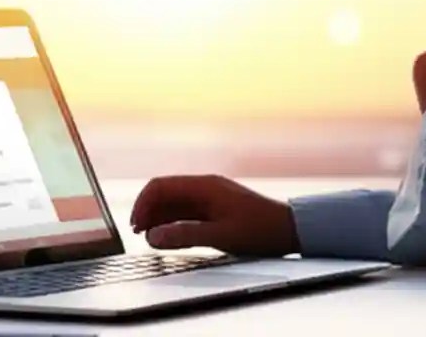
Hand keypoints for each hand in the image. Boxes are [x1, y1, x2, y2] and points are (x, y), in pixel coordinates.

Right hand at [130, 174, 299, 255]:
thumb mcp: (221, 236)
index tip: (135, 226)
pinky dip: (173, 223)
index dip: (142, 204)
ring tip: (150, 239)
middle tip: (138, 235)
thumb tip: (153, 237)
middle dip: (147, 212)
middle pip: (164, 193)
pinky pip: (186, 212)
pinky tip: (169, 237)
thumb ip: (185, 236)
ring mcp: (210, 198)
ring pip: (174, 204)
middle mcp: (205, 188)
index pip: (160, 186)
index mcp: (205, 187)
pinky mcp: (216, 209)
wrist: (291, 229)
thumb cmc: (262, 230)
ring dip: (159, 218)